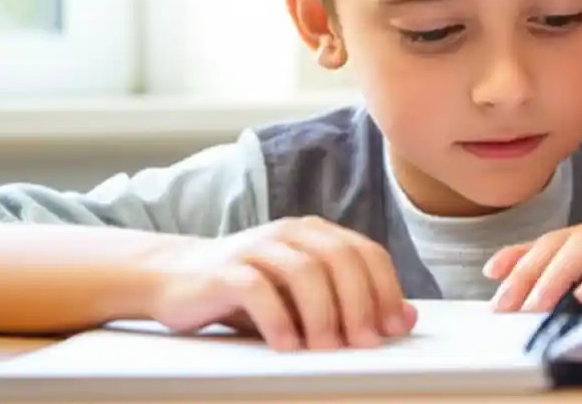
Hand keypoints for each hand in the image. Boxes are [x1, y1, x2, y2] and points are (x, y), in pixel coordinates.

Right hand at [141, 217, 415, 350]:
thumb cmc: (248, 292)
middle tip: (364, 344)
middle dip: (360, 303)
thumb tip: (406, 319)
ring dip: (323, 314)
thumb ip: (352, 302)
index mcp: (316, 234)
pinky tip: (287, 346)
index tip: (394, 328)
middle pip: (340, 259)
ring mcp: (256, 246)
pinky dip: (277, 319)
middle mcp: (290, 232)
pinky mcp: (224, 269)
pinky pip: (257, 288)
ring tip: (327, 350)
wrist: (175, 278)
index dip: (386, 289)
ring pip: (304, 271)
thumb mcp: (304, 297)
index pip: (366, 252)